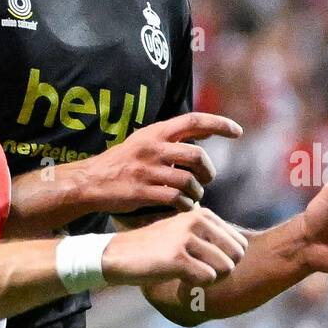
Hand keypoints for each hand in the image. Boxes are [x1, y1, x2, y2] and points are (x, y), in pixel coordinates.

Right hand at [79, 111, 242, 217]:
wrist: (90, 182)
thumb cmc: (121, 162)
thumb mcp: (143, 141)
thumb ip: (170, 138)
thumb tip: (205, 134)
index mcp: (155, 132)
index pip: (194, 120)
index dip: (219, 124)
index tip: (237, 131)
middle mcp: (153, 148)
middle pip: (197, 155)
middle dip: (208, 170)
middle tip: (207, 178)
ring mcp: (147, 171)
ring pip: (189, 181)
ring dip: (197, 192)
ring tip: (193, 196)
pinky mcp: (143, 192)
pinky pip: (176, 200)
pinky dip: (185, 205)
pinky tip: (183, 207)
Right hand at [103, 206, 246, 288]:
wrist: (118, 255)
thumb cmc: (155, 248)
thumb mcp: (184, 232)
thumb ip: (211, 237)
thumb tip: (242, 252)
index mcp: (203, 214)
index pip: (240, 243)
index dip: (227, 260)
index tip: (206, 264)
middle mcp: (197, 221)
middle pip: (237, 256)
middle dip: (223, 271)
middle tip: (200, 273)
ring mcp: (187, 238)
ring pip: (225, 268)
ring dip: (210, 278)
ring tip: (188, 275)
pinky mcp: (177, 257)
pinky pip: (207, 279)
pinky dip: (196, 286)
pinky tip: (179, 280)